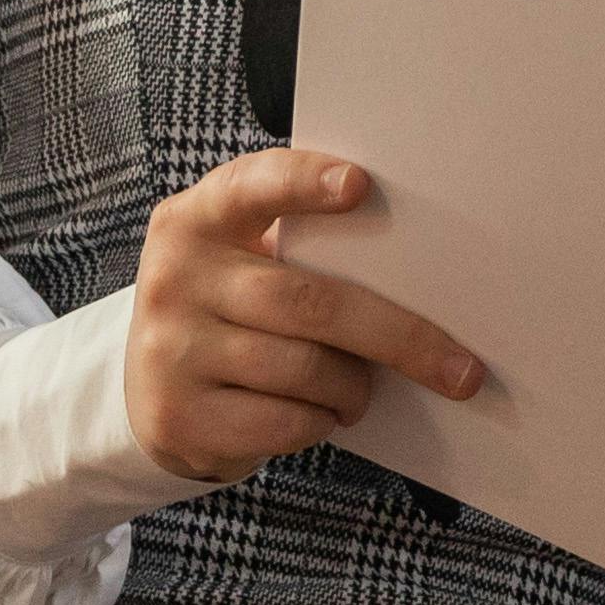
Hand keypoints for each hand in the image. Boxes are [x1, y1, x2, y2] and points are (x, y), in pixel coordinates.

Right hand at [122, 146, 484, 482]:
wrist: (144, 388)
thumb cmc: (228, 307)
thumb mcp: (240, 258)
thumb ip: (297, 246)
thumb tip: (417, 266)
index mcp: (196, 219)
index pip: (253, 186)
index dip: (306, 182)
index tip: (361, 185)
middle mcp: (174, 277)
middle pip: (311, 302)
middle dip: (398, 337)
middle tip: (460, 368)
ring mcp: (168, 350)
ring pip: (305, 369)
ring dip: (353, 387)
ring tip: (360, 389)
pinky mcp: (177, 416)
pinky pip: (284, 421)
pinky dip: (320, 421)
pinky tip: (319, 413)